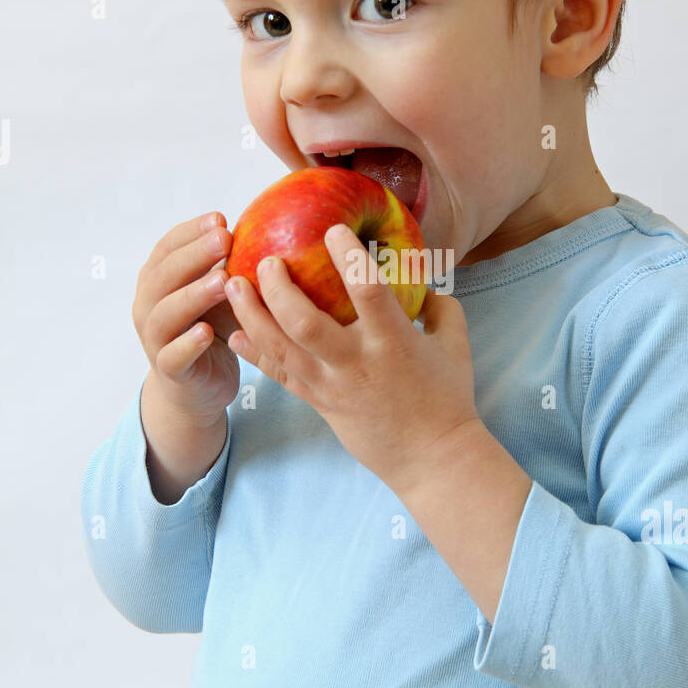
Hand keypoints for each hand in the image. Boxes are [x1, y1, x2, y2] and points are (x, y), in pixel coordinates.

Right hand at [132, 211, 239, 424]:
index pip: (167, 247)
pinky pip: (173, 355)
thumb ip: (229, 264)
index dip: (191, 231)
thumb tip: (269, 226)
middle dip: (195, 255)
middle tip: (225, 239)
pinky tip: (206, 333)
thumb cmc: (212, 328)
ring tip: (223, 281)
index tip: (221, 218)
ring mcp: (155, 338)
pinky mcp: (170, 370)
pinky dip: (188, 344)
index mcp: (158, 279)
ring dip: (194, 295)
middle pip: (164, 275)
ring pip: (165, 314)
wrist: (198, 387)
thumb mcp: (221, 293)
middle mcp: (149, 305)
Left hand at [223, 223, 481, 494]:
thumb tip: (422, 279)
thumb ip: (440, 306)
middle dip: (278, 288)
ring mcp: (333, 385)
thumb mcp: (454, 344)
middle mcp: (357, 362)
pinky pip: (280, 376)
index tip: (331, 230)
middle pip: (305, 322)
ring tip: (232, 285)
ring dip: (252, 314)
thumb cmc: (447, 398)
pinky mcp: (319, 403)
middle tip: (264, 259)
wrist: (432, 458)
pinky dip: (255, 353)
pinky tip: (235, 333)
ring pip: (281, 348)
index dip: (347, 257)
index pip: (368, 290)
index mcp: (394, 341)